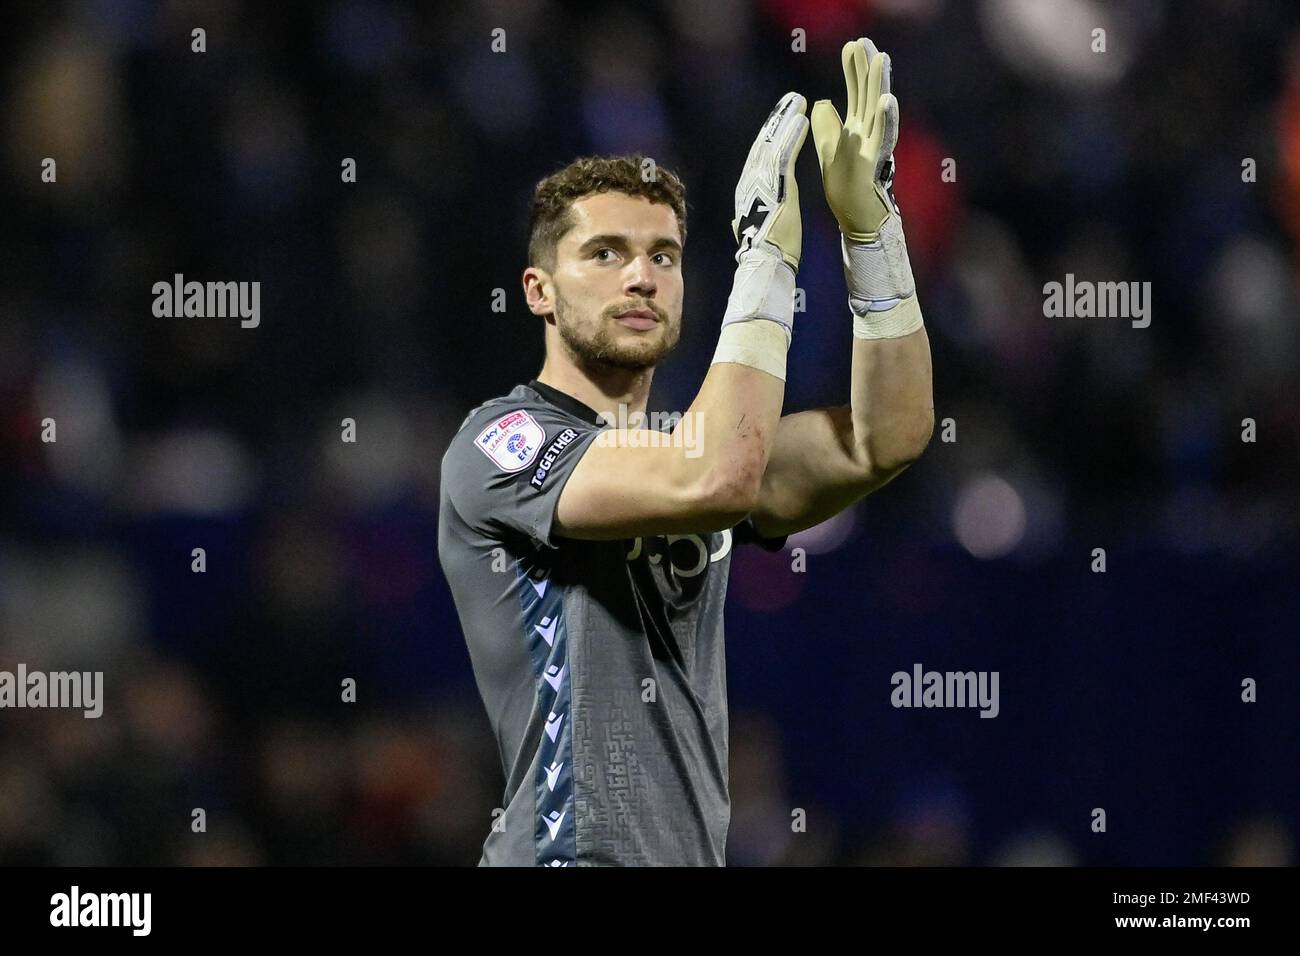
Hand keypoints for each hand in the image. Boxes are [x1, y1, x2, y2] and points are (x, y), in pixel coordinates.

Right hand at [732, 91, 809, 270]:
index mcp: (747, 194)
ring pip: (773, 144)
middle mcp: (750, 183)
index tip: (779, 121)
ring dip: (785, 120)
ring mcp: (762, 183)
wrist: (765, 265)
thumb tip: (737, 222)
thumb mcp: (754, 232)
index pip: (758, 160)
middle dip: (776, 121)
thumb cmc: (765, 254)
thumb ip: (745, 222)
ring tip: (797, 101)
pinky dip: (792, 135)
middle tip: (789, 100)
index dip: (768, 138)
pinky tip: (800, 118)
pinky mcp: (776, 185)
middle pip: (763, 145)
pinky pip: (784, 154)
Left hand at [811, 37, 898, 242]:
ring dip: (880, 85)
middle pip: (867, 96)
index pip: (855, 94)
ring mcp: (874, 149)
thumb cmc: (845, 189)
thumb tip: (822, 102)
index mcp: (856, 130)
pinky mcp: (874, 165)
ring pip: (878, 112)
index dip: (853, 71)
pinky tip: (887, 100)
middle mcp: (869, 135)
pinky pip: (882, 139)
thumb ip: (827, 127)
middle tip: (864, 41)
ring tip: (881, 60)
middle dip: (866, 69)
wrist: (855, 220)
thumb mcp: (830, 152)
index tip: (851, 45)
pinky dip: (886, 120)